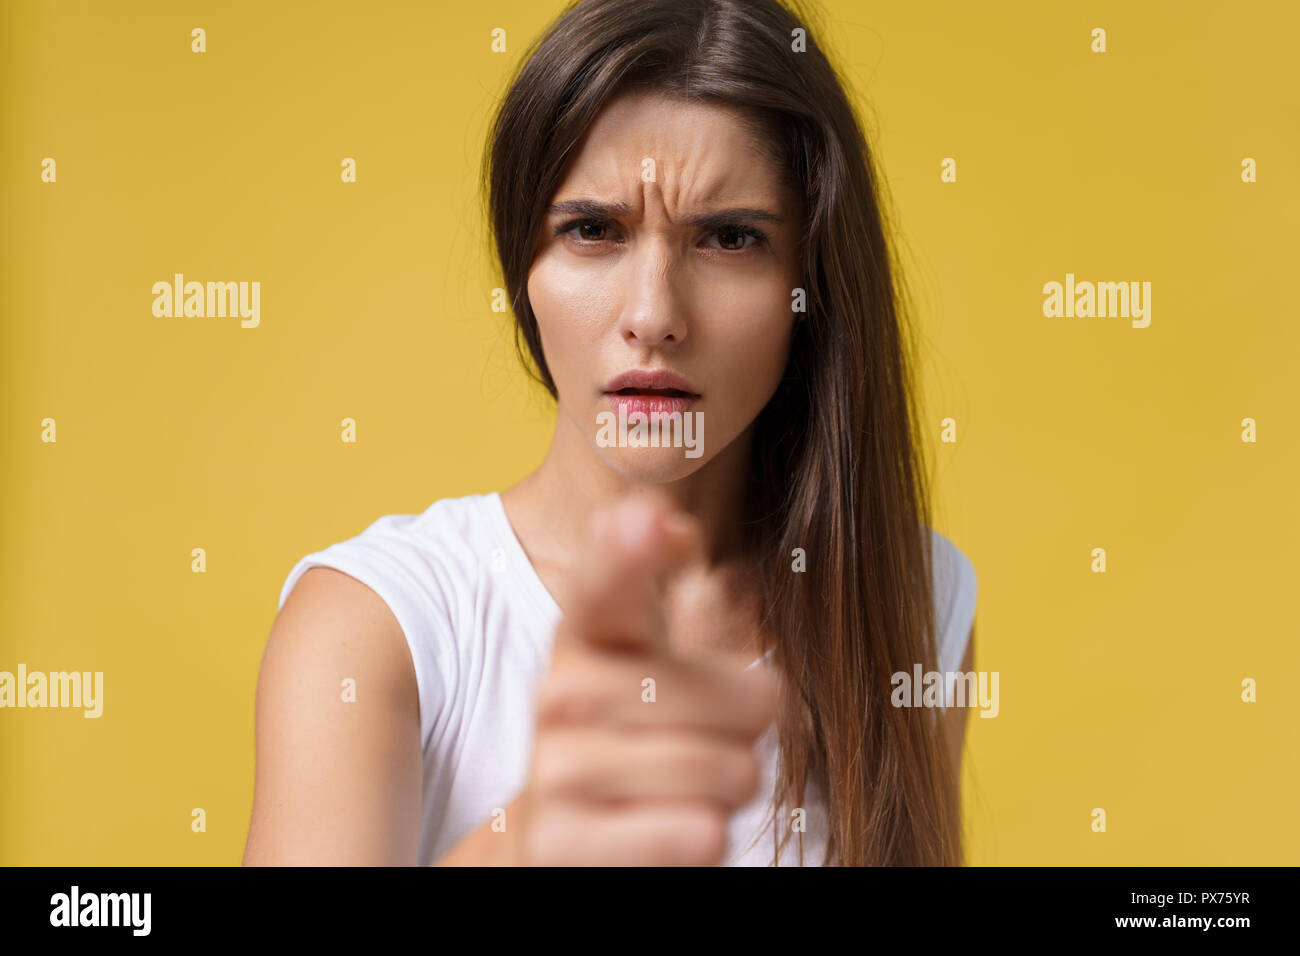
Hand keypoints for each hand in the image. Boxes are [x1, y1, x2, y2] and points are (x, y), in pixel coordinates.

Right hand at [514, 491, 778, 865]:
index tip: (656, 518)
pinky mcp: (565, 845)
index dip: (631, 552)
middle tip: (702, 743)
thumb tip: (697, 550)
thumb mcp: (659, 674)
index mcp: (586, 637)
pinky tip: (660, 834)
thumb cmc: (628, 747)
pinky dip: (701, 840)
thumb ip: (698, 618)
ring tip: (679, 793)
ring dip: (727, 793)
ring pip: (731, 771)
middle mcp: (561, 694)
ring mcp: (557, 773)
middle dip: (748, 733)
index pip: (605, 584)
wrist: (551, 847)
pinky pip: (701, 834)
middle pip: (743, 700)